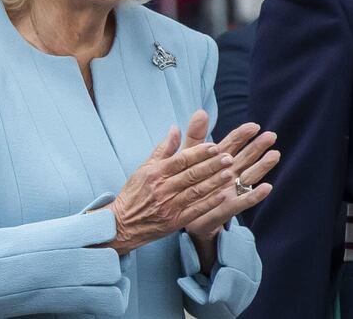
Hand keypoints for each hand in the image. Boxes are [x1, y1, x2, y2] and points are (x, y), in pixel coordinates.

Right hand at [104, 125, 233, 255]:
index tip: (214, 147)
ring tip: (229, 173)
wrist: (122, 223)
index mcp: (155, 173)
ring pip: (195, 191)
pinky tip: (222, 195)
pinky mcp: (175, 221)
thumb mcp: (144, 168)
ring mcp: (169, 205)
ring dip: (214, 182)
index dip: (199, 153)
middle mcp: (162, 188)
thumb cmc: (134, 193)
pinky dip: (209, 203)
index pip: (181, 160)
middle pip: (191, 174)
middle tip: (228, 157)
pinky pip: (195, 211)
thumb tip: (175, 128)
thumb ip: (163, 149)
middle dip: (211, 165)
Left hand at [183, 113, 279, 239]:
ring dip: (262, 166)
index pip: (232, 144)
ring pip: (248, 176)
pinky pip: (242, 200)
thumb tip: (200, 111)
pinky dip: (254, 195)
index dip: (242, 135)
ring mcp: (229, 189)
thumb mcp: (187, 156)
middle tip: (271, 135)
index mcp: (217, 160)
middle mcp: (227, 174)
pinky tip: (266, 187)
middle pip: (245, 157)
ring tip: (274, 155)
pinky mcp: (227, 207)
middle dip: (258, 146)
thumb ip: (195, 136)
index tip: (254, 125)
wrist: (178, 212)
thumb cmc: (186, 181)